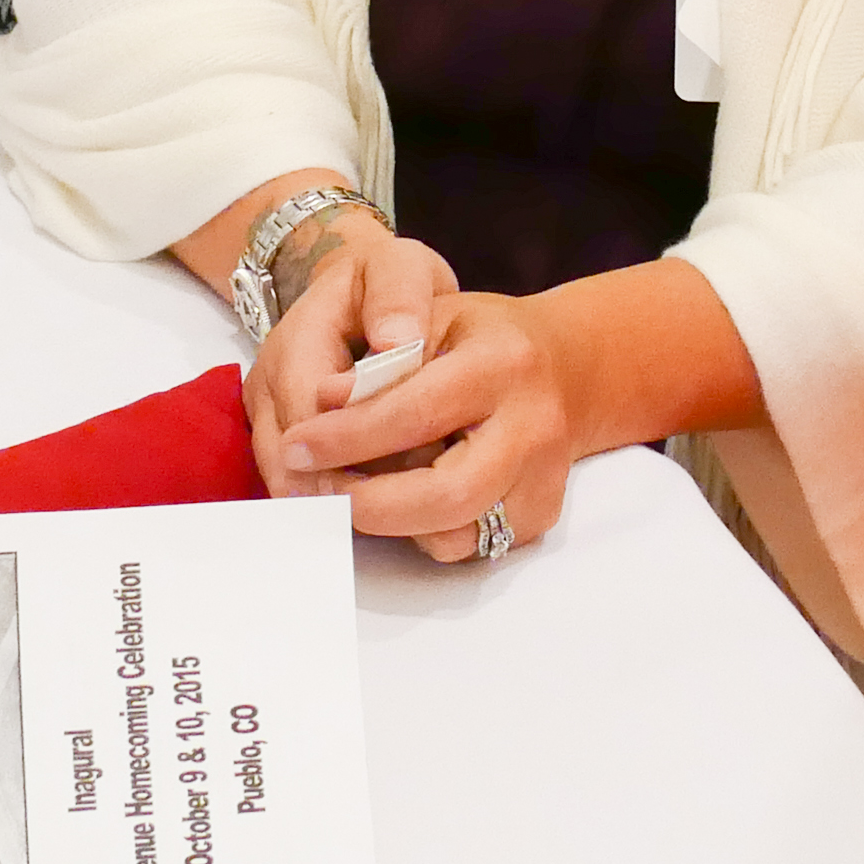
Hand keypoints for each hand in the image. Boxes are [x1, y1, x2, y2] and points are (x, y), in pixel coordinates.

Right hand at [242, 210, 457, 502]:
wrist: (353, 291)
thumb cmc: (384, 283)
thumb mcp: (400, 267)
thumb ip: (398, 295)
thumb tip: (397, 342)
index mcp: (298, 338)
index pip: (311, 405)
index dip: (354, 441)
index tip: (414, 462)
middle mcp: (268, 381)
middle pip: (288, 456)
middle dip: (342, 486)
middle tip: (407, 511)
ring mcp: (266, 414)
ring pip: (285, 478)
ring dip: (334, 501)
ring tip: (395, 522)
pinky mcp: (278, 437)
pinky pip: (292, 482)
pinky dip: (331, 501)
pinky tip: (378, 516)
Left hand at [269, 285, 576, 566]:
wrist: (565, 368)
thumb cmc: (480, 338)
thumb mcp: (430, 317)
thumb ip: (380, 359)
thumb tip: (324, 401)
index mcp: (503, 363)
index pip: (414, 413)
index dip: (346, 437)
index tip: (298, 445)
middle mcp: (534, 426)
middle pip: (444, 495)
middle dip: (368, 503)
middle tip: (319, 488)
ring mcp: (543, 478)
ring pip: (456, 535)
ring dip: (390, 524)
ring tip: (352, 493)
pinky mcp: (541, 514)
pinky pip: (469, 546)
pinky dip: (423, 532)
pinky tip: (402, 499)